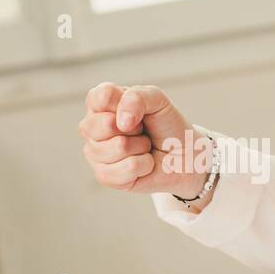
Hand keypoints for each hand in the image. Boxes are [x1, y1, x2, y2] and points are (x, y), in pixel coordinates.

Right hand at [78, 82, 207, 196]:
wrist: (183, 155)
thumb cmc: (165, 125)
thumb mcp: (156, 99)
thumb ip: (136, 97)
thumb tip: (121, 122)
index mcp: (99, 104)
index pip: (99, 97)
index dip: (123, 104)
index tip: (139, 110)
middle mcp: (92, 128)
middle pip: (105, 124)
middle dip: (135, 128)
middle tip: (142, 131)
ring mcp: (95, 153)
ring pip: (118, 147)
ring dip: (141, 147)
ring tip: (144, 147)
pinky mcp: (104, 176)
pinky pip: (125, 170)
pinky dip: (144, 166)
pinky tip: (143, 163)